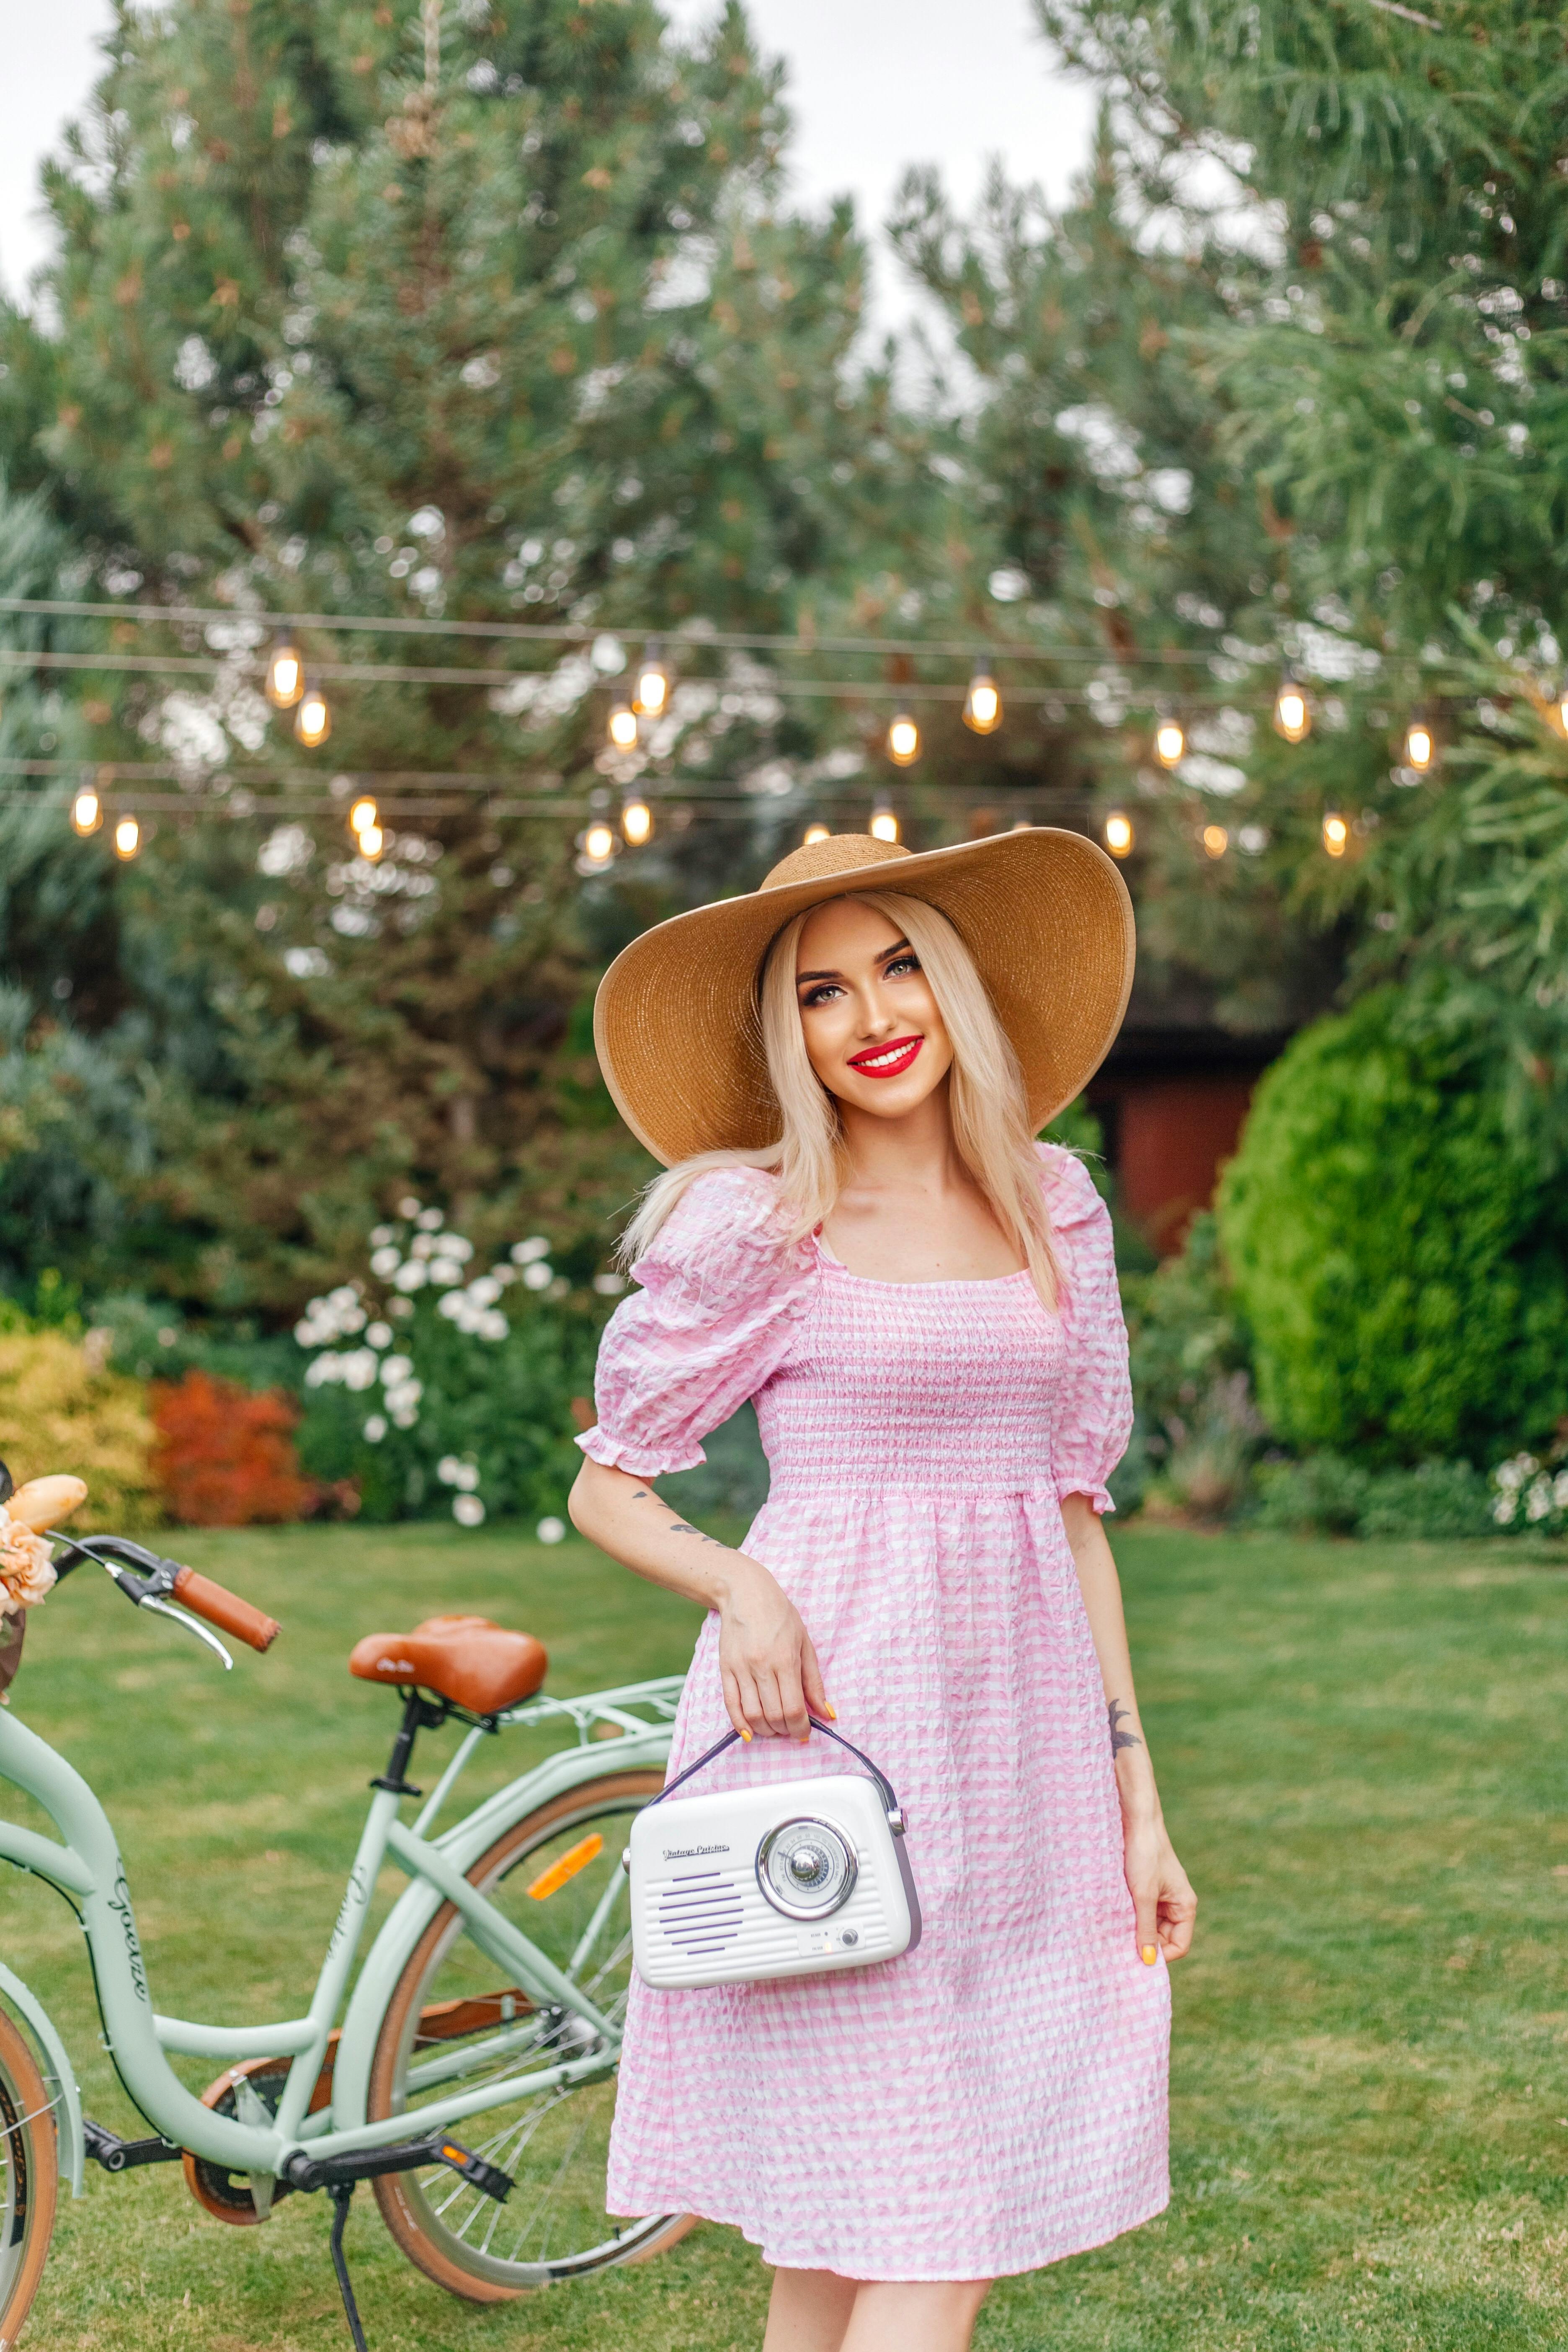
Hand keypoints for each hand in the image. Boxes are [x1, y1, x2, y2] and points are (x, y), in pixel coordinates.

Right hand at [717, 1558, 828, 1741]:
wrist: (745, 1593)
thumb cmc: (781, 1616)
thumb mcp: (805, 1644)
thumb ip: (814, 1682)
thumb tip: (827, 1714)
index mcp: (785, 1660)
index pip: (794, 1708)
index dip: (801, 1728)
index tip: (805, 1732)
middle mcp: (762, 1666)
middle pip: (774, 1716)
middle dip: (785, 1730)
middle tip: (791, 1728)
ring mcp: (741, 1669)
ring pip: (752, 1715)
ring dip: (765, 1730)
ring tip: (774, 1727)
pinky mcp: (725, 1669)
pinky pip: (731, 1705)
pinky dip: (740, 1724)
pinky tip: (750, 1731)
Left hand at [1122, 1816, 1196, 1966]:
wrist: (1136, 1820)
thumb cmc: (1144, 1855)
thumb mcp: (1144, 1896)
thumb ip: (1146, 1929)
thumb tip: (1148, 1961)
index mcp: (1185, 1906)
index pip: (1179, 1945)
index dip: (1160, 1955)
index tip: (1137, 1958)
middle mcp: (1176, 1903)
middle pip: (1164, 1938)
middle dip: (1146, 1942)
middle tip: (1122, 1944)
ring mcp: (1162, 1896)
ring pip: (1151, 1926)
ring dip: (1136, 1929)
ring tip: (1118, 1927)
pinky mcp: (1148, 1888)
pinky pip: (1142, 1912)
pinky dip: (1132, 1916)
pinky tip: (1117, 1914)